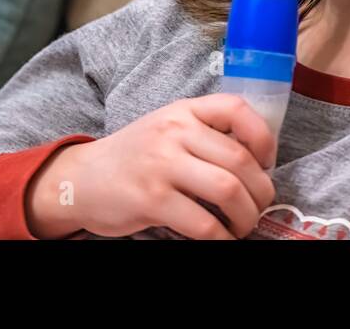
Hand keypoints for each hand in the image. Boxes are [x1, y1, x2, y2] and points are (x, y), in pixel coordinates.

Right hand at [25, 93, 276, 238]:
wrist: (83, 179)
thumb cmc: (136, 156)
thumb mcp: (168, 128)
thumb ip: (205, 131)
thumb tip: (257, 156)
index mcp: (183, 111)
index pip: (236, 109)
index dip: (263, 137)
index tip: (267, 162)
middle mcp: (174, 132)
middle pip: (240, 160)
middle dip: (261, 191)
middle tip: (259, 206)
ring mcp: (162, 165)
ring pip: (228, 190)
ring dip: (246, 216)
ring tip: (243, 225)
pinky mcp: (152, 200)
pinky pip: (203, 223)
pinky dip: (222, 238)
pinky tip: (222, 239)